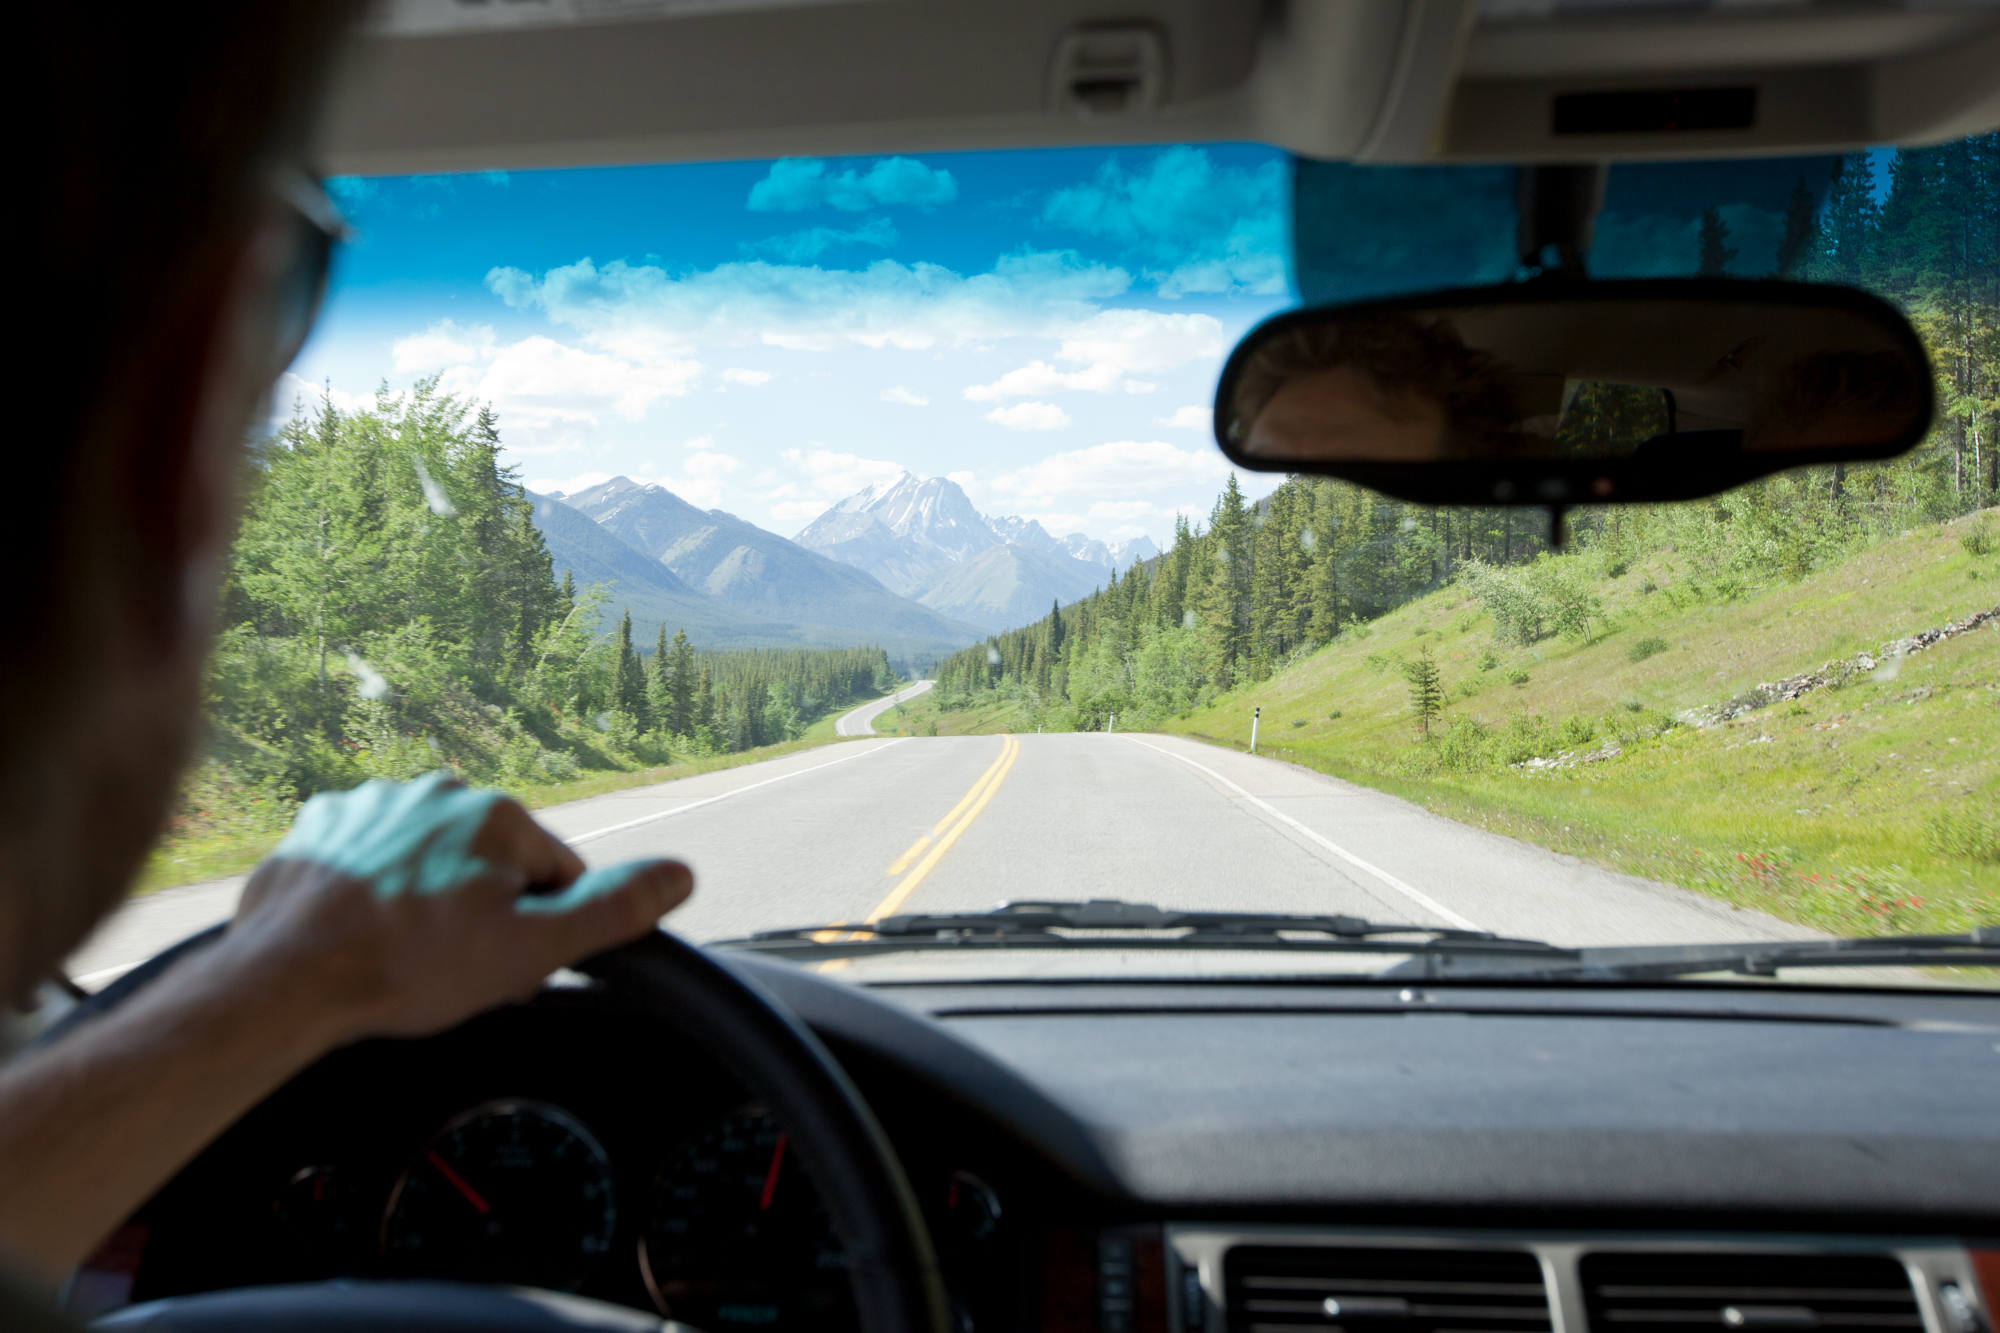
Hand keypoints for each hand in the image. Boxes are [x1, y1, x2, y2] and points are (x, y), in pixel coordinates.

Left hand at [217, 773, 690, 1049]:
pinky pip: (370, 855)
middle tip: (455, 967)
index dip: (541, 926)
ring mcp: (373, 803)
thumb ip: (613, 908)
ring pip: (429, 856)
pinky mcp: (321, 826)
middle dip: (483, 909)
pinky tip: (362, 929)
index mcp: (498, 814)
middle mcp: (438, 790)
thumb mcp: (533, 950)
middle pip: (490, 862)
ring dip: (427, 896)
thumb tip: (681, 873)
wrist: (288, 977)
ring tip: (403, 953)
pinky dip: (372, 888)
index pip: (554, 874)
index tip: (508, 963)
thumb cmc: (410, 967)